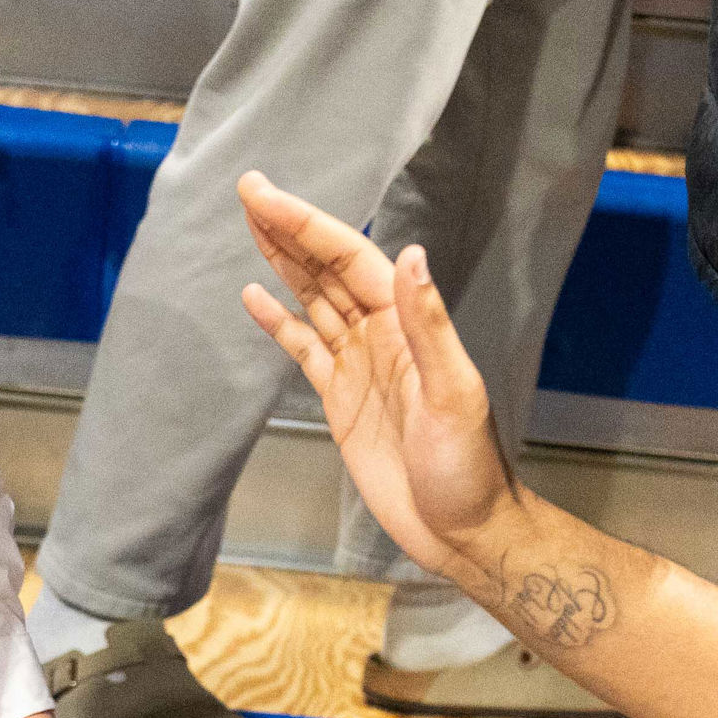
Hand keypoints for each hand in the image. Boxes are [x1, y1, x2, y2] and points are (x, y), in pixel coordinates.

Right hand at [235, 170, 521, 583]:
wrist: (462, 529)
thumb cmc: (470, 468)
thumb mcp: (453, 394)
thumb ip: (429, 325)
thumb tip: (411, 256)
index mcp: (405, 324)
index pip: (348, 259)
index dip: (306, 225)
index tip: (265, 196)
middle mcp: (380, 335)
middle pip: (325, 269)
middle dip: (289, 229)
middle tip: (248, 188)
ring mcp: (359, 366)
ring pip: (313, 300)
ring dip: (283, 263)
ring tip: (249, 224)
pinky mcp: (341, 400)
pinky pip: (305, 350)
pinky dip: (280, 323)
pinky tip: (255, 297)